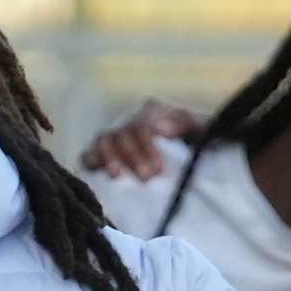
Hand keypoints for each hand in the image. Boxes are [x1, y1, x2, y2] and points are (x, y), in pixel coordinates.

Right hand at [79, 102, 202, 185]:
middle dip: (133, 155)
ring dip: (109, 157)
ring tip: (118, 176)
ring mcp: (117, 139)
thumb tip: (160, 128)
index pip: (142, 124)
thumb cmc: (199, 145)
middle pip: (123, 133)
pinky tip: (97, 174)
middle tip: (147, 178)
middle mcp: (132, 122)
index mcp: (153, 113)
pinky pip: (88, 154)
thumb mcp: (201, 130)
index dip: (146, 145)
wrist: (195, 166)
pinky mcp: (103, 156)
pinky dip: (90, 162)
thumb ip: (185, 123)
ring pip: (103, 140)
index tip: (158, 168)